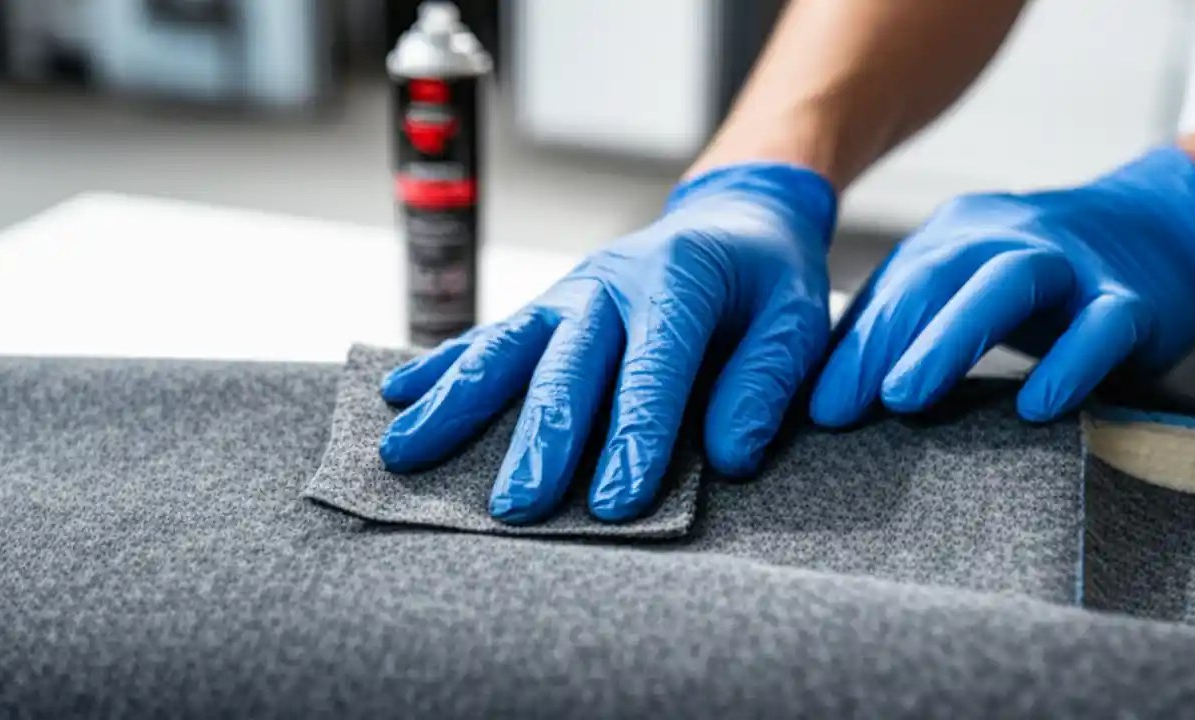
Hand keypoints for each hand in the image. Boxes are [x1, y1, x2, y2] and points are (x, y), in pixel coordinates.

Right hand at [378, 163, 836, 522]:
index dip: (635, 436)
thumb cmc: (767, 278)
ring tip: (406, 451)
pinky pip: (490, 336)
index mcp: (680, 281)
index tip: (615, 503)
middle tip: (514, 507)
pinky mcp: (548, 305)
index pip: (655, 368)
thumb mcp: (797, 318)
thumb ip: (764, 382)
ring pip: (507, 348)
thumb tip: (731, 457)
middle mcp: (612, 283)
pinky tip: (398, 394)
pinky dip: (443, 365)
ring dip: (456, 403)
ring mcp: (570, 292)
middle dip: (539, 439)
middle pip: (567, 365)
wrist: (732, 215)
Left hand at [811, 146, 1194, 426]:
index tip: (813, 408)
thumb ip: (907, 323)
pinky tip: (1036, 405)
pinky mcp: (1132, 297)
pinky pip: (1100, 326)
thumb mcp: (966, 287)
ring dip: (948, 340)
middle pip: (931, 280)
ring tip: (903, 397)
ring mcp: (1070, 262)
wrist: (1161, 226)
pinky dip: (1068, 362)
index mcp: (954, 239)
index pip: (891, 292)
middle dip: (876, 345)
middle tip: (837, 408)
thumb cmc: (1040, 280)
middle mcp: (1003, 239)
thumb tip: (828, 389)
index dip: (848, 348)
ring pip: (1005, 285)